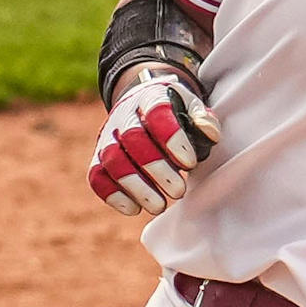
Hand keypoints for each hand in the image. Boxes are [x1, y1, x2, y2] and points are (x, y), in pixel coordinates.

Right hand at [89, 64, 219, 216]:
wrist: (142, 109)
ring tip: (159, 206)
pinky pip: (96, 176)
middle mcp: (124, 115)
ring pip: (112, 160)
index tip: (189, 162)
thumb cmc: (175, 115)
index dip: (172, 137)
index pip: (156, 111)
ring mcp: (108, 137)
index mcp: (150, 97)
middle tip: (179, 191)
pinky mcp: (99, 158)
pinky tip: (134, 208)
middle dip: (156, 168)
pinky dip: (112, 194)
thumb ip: (204, 120)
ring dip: (136, 186)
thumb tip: (209, 133)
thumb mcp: (193, 109)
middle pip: (132, 138)